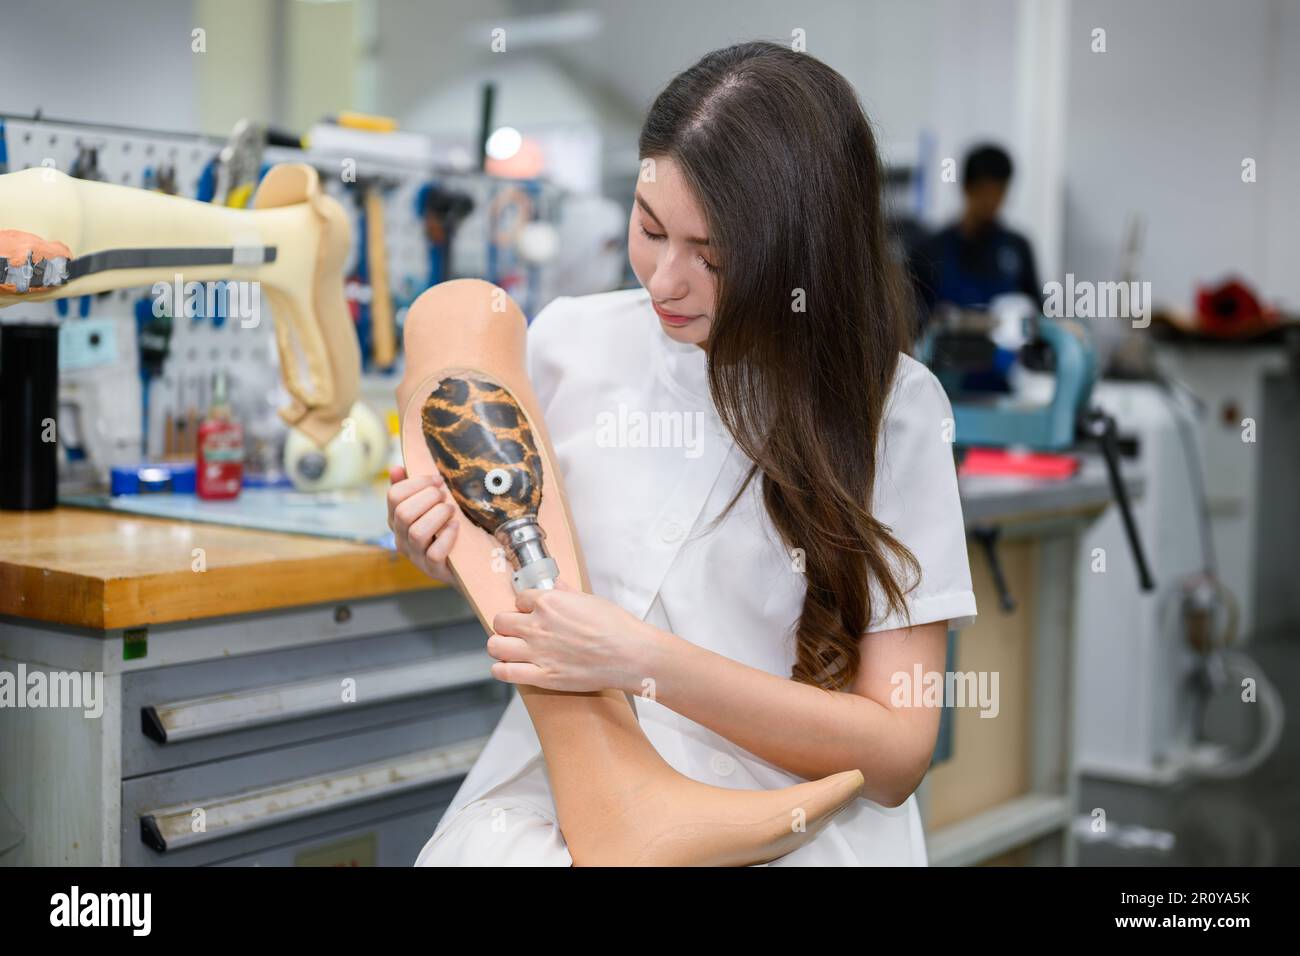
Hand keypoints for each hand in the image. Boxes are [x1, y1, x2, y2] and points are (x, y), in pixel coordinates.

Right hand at [387, 465, 459, 586]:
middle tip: (445, 495)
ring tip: (451, 510)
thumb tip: (395, 468)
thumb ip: (411, 488)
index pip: (394, 495)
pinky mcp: (432, 569)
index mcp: (396, 519)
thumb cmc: (443, 527)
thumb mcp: (427, 506)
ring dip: (438, 516)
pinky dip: (447, 537)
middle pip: (403, 513)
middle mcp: (401, 538)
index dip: (416, 482)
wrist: (463, 562)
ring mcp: (416, 556)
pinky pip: (435, 553)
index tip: (437, 480)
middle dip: (428, 498)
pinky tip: (456, 527)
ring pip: (417, 533)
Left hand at [488, 580, 656, 692]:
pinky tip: (509, 667)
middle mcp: (538, 625)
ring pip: (495, 645)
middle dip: (507, 624)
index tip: (530, 612)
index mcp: (549, 603)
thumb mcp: (590, 600)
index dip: (524, 606)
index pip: (519, 599)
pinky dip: (502, 669)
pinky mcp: (542, 676)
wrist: (629, 655)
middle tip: (517, 630)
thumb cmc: (616, 626)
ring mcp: (537, 652)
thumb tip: (556, 585)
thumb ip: (567, 593)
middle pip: (500, 621)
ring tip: (510, 648)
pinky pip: (505, 672)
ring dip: (500, 645)